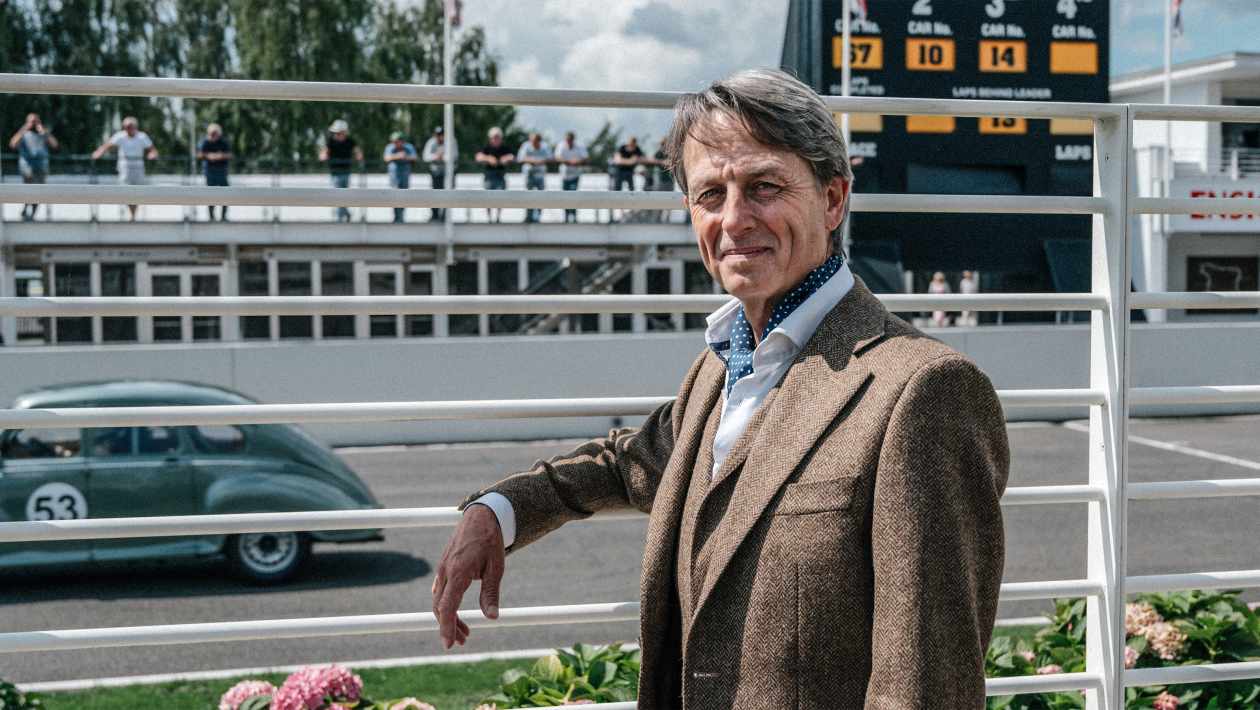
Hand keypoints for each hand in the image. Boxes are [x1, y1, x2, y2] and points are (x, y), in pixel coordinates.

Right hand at [431, 504, 504, 648]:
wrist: (481, 516)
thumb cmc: (490, 541)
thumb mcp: (496, 569)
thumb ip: (491, 594)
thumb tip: (492, 618)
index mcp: (458, 573)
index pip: (447, 608)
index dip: (446, 628)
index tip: (448, 644)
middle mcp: (446, 572)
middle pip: (441, 607)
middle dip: (449, 627)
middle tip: (462, 641)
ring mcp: (443, 568)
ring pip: (440, 599)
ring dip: (449, 617)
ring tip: (464, 630)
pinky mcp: (445, 566)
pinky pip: (440, 589)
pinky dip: (446, 603)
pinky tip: (455, 610)